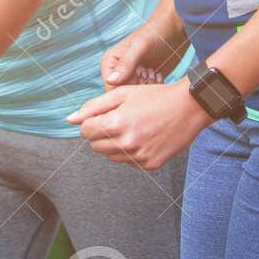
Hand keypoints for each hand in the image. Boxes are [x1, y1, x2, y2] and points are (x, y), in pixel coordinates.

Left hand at [67, 81, 208, 168]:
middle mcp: (126, 144)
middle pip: (95, 146)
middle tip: (119, 120)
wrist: (188, 108)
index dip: (91, 122)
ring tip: (133, 128)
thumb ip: (93, 107)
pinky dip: (130, 152)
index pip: (85, 132)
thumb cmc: (154, 96)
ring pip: (110, 156)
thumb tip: (70, 120)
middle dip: (100, 134)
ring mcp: (139, 157)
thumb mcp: (122, 93)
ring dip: (114, 144)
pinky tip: (144, 137)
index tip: (104, 115)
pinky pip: (128, 162)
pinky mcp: (150, 165)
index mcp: (116, 124)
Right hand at [100, 23, 187, 87]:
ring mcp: (132, 76)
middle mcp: (118, 71)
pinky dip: (154, 88)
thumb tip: (111, 80)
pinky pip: (147, 93)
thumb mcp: (140, 46)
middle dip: (138, 88)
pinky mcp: (145, 79)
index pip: (110, 89)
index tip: (140, 79)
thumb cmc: (156, 32)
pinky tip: (159, 74)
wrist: (176, 28)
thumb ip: (126, 63)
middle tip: (149, 72)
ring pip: (136, 96)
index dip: (124, 91)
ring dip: (147, 87)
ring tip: (154, 71)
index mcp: (110, 63)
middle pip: (124, 95)